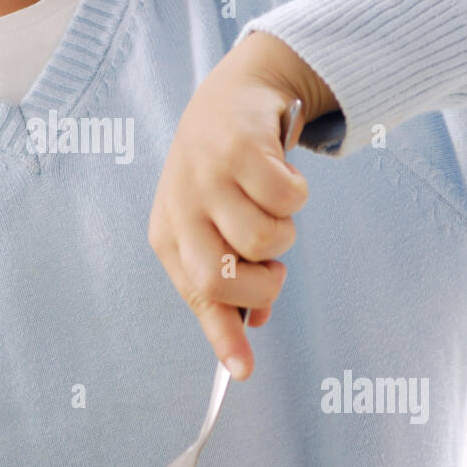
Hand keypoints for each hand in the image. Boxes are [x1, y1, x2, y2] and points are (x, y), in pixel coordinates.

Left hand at [148, 31, 333, 378]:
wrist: (235, 93)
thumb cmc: (224, 172)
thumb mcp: (214, 224)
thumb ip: (230, 275)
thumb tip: (254, 327)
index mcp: (170, 235)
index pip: (196, 296)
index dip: (221, 336)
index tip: (243, 373)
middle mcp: (181, 207)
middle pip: (220, 278)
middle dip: (263, 285)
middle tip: (274, 270)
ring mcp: (207, 175)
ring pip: (265, 240)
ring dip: (284, 231)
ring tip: (272, 206)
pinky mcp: (239, 147)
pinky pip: (288, 198)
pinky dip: (297, 193)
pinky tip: (282, 173)